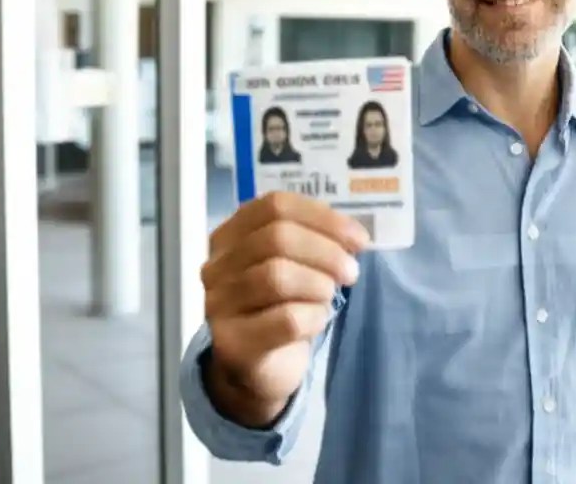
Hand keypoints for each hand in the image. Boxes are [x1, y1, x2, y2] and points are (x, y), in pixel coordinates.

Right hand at [200, 191, 368, 426]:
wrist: (256, 369)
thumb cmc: (279, 307)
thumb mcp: (293, 266)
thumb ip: (314, 242)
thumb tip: (355, 235)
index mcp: (231, 235)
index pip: (275, 205)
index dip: (322, 217)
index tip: (358, 238)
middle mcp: (216, 265)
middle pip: (276, 237)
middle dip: (326, 252)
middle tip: (351, 272)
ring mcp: (219, 305)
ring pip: (277, 276)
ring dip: (319, 285)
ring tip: (329, 297)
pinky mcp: (233, 343)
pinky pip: (285, 319)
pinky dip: (314, 317)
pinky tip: (316, 321)